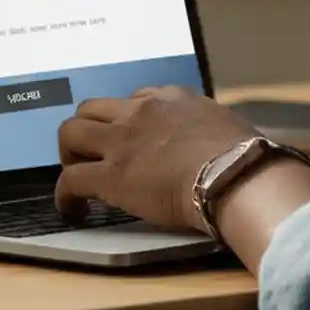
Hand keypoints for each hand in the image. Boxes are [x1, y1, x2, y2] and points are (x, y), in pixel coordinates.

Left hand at [54, 86, 260, 231]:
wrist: (234, 175)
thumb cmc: (243, 156)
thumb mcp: (224, 125)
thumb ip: (207, 130)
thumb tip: (212, 147)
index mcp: (171, 99)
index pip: (135, 99)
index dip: (127, 119)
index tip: (131, 138)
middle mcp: (139, 112)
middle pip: (92, 108)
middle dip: (86, 130)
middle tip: (91, 154)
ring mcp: (121, 142)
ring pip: (70, 133)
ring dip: (68, 154)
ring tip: (76, 175)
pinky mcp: (110, 175)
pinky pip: (70, 180)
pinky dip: (66, 196)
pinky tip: (73, 210)